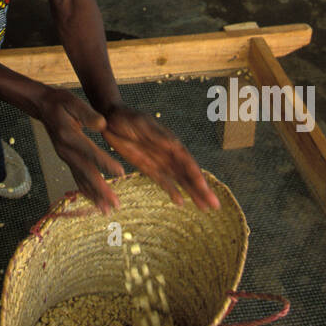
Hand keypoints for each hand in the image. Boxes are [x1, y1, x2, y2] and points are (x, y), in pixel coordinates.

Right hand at [37, 87, 126, 214]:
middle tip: (115, 204)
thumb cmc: (60, 102)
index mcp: (69, 135)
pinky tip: (94, 200)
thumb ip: (87, 113)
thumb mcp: (73, 100)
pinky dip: (86, 190)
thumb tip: (103, 125)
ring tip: (106, 210)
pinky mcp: (66, 159)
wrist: (42, 106)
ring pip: (81, 179)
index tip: (121, 173)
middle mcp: (66, 150)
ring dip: (94, 195)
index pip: (90, 152)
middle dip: (101, 190)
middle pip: (86, 172)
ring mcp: (65, 157)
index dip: (105, 163)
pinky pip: (77, 178)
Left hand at [37, 88, 219, 214]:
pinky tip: (180, 202)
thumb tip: (175, 145)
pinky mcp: (147, 167)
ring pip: (179, 181)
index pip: (186, 161)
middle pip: (188, 174)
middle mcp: (168, 153)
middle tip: (215, 205)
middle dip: (201, 190)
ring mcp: (159, 162)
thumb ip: (156, 135)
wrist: (110, 119)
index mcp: (169, 141)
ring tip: (205, 208)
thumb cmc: (126, 118)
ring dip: (192, 193)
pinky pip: (162, 181)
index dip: (196, 175)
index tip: (203, 187)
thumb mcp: (141, 124)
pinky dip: (172, 191)